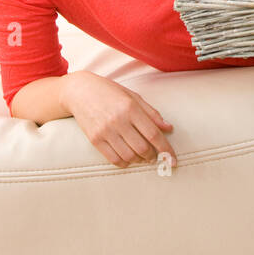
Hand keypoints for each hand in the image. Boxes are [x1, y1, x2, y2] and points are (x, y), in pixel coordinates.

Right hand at [62, 71, 176, 169]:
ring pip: (129, 156)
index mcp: (131, 107)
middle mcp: (118, 120)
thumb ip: (152, 113)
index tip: (173, 160)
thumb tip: (169, 128)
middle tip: (157, 157)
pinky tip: (129, 159)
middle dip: (153, 157)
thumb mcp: (133, 96)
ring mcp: (105, 131)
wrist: (80, 91)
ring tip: (144, 157)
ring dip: (140, 160)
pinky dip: (125, 163)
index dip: (166, 149)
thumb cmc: (110, 92)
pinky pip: (114, 159)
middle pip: (142, 148)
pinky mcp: (94, 140)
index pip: (153, 134)